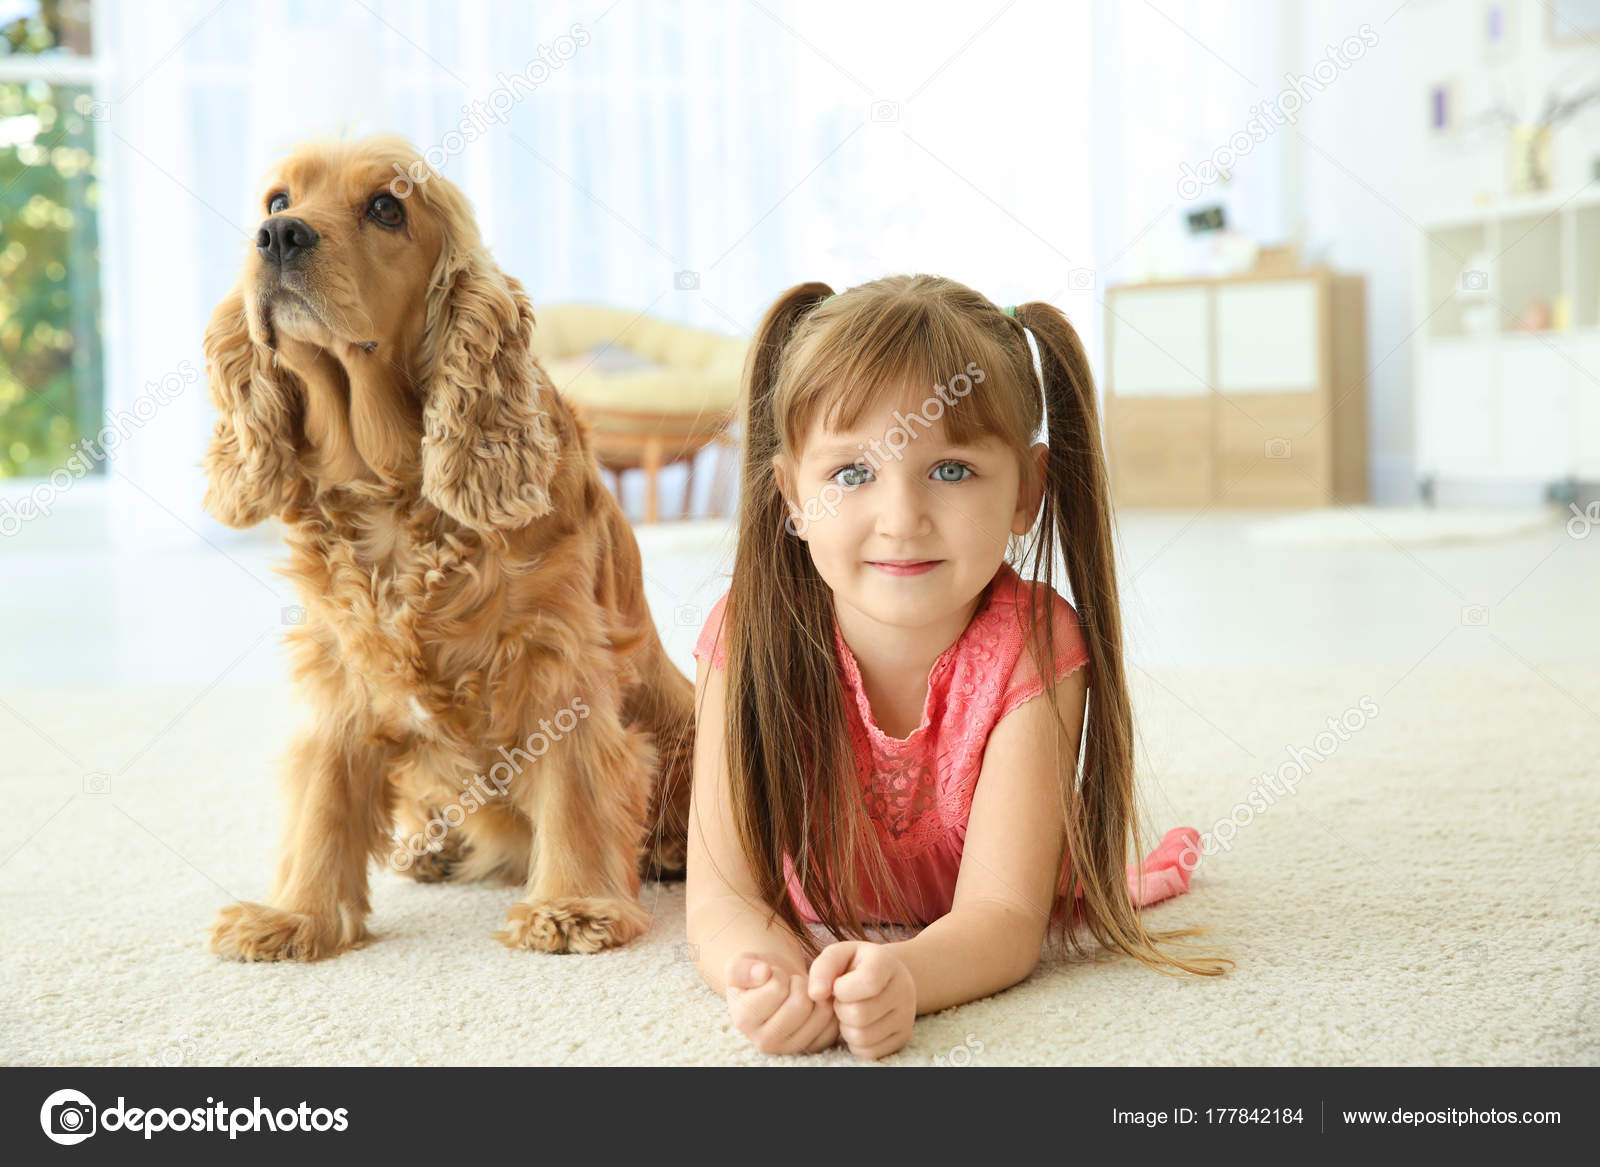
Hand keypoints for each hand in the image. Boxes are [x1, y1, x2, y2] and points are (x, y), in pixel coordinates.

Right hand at [724, 952, 839, 1055]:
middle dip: (798, 983)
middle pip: (800, 1004)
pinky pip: (833, 1023)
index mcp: (744, 1021)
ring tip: (799, 990)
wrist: (770, 988)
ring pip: (820, 1013)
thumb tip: (762, 973)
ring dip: (814, 993)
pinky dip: (828, 1004)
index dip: (778, 974)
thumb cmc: (755, 975)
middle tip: (788, 982)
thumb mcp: (740, 965)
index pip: (777, 988)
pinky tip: (813, 1001)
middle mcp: (766, 1041)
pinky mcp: (814, 1046)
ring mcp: (791, 1047)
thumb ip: (743, 968)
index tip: (770, 975)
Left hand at [807, 941, 915, 1059]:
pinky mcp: (902, 1038)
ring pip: (862, 1037)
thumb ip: (823, 968)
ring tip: (849, 1012)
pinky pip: (869, 1052)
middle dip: (841, 1010)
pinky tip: (858, 1025)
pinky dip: (855, 1043)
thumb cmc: (855, 966)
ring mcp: (906, 1016)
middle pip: (860, 1015)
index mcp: (887, 963)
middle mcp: (903, 990)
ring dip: (846, 1028)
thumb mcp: (839, 955)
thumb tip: (816, 994)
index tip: (838, 985)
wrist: (885, 977)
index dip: (842, 988)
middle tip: (842, 1001)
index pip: (868, 982)